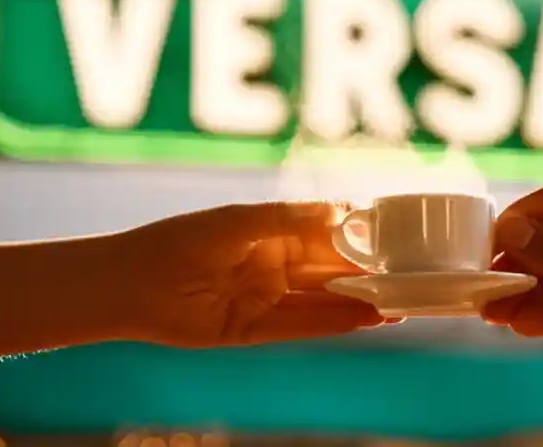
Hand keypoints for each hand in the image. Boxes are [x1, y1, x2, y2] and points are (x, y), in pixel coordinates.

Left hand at [112, 202, 387, 346]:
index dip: (363, 234)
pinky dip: (334, 323)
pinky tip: (366, 319)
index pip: (329, 231)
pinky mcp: (255, 329)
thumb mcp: (240, 221)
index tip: (400, 234)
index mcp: (273, 230)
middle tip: (413, 274)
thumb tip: (344, 212)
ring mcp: (267, 298)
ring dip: (361, 302)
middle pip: (333, 267)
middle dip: (371, 271)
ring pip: (324, 299)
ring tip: (401, 303)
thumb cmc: (181, 240)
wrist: (129, 283)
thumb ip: (291, 219)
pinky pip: (303, 326)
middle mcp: (275, 264)